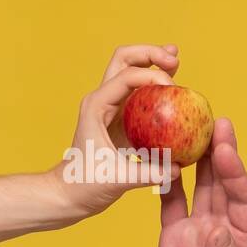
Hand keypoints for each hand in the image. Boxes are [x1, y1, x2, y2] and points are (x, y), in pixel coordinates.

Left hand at [53, 43, 181, 217]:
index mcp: (97, 107)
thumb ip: (148, 173)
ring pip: (130, 70)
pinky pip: (140, 94)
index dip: (152, 76)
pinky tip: (173, 88)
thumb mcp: (117, 179)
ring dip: (153, 62)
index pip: (126, 77)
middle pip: (124, 59)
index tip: (174, 89)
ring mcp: (112, 108)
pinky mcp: (121, 119)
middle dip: (150, 53)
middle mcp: (103, 100)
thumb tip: (177, 169)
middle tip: (175, 57)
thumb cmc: (85, 184)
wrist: (69, 192)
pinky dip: (156, 84)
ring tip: (176, 58)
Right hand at [154, 118, 246, 246]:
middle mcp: (226, 230)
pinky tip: (162, 159)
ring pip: (200, 188)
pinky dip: (167, 183)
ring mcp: (200, 231)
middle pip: (225, 185)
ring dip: (199, 161)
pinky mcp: (174, 237)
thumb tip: (217, 234)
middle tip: (217, 122)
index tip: (227, 151)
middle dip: (222, 154)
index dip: (237, 175)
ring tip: (191, 129)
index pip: (245, 202)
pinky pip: (171, 204)